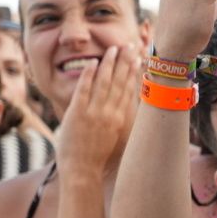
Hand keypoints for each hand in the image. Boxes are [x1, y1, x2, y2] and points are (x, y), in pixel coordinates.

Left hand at [54, 45, 141, 176]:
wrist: (84, 171)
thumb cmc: (100, 160)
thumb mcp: (117, 140)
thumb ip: (120, 122)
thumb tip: (126, 112)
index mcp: (122, 119)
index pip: (130, 90)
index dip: (134, 73)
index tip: (138, 59)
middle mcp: (112, 113)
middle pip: (120, 82)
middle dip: (125, 62)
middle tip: (129, 46)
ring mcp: (95, 112)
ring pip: (104, 83)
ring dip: (109, 64)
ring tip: (113, 49)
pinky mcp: (78, 113)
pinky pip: (84, 90)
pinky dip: (88, 75)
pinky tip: (92, 62)